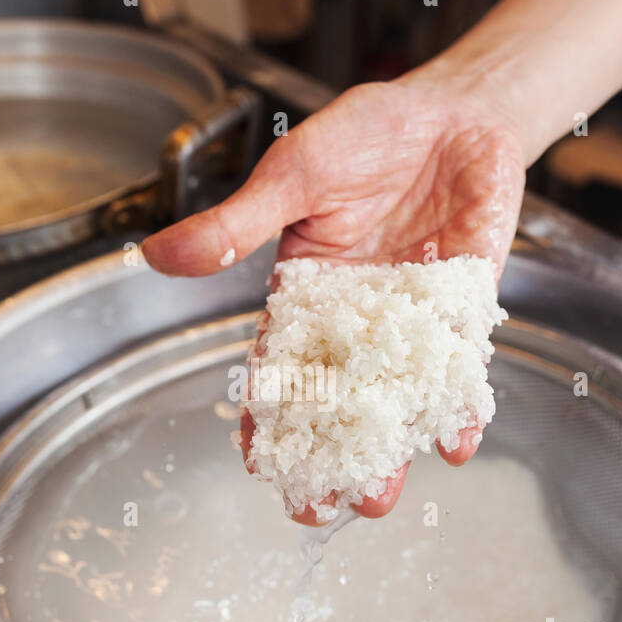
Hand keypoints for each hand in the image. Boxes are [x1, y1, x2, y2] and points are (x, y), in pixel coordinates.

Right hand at [142, 76, 526, 523]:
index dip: (268, 419)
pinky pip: (460, 366)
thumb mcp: (291, 177)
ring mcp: (412, 320)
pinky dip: (459, 404)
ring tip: (380, 497)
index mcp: (306, 296)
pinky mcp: (464, 308)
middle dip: (330, 455)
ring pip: (399, 398)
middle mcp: (358, 320)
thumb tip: (158, 255)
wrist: (449, 111)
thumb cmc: (363, 136)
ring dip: (391, 448)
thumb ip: (236, 224)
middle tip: (321, 509)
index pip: (280, 369)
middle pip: (340, 401)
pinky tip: (456, 442)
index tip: (260, 468)